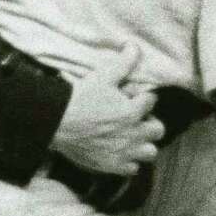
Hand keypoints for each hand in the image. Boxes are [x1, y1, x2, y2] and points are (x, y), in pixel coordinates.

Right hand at [51, 42, 164, 175]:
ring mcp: (123, 152)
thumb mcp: (103, 76)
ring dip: (144, 144)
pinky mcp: (112, 166)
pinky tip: (119, 152)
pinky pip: (132, 169)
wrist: (57, 122)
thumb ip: (123, 63)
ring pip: (150, 152)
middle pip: (158, 130)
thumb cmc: (81, 97)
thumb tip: (134, 46)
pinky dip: (129, 162)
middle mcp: (133, 134)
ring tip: (132, 137)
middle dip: (151, 122)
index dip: (144, 97)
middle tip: (137, 118)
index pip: (151, 101)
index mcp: (133, 111)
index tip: (135, 97)